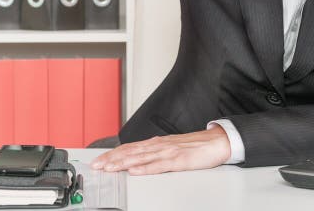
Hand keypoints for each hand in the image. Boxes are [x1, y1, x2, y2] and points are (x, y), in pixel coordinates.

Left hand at [90, 126, 231, 174]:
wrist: (217, 141)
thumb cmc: (196, 146)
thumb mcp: (171, 148)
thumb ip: (155, 153)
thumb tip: (138, 160)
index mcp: (156, 143)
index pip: (129, 148)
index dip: (112, 155)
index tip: (99, 161)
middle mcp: (159, 145)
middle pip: (130, 152)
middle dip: (111, 159)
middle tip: (96, 166)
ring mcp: (168, 152)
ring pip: (141, 158)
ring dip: (123, 163)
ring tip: (109, 168)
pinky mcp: (179, 160)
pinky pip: (159, 165)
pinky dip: (145, 168)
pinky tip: (135, 171)